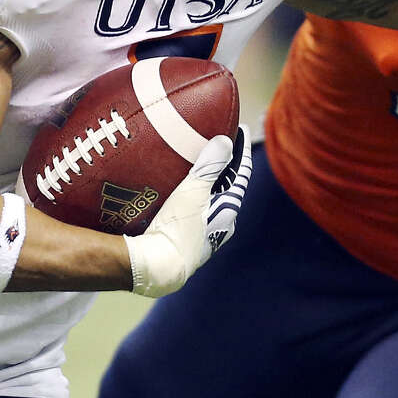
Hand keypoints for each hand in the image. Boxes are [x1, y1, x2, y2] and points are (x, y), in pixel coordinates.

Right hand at [123, 132, 248, 296]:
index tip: (241, 130)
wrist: (156, 267)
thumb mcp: (193, 192)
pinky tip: (179, 191)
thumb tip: (226, 141)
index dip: (241, 150)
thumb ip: (209, 166)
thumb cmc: (176, 228)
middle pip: (228, 186)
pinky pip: (196, 210)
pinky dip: (193, 195)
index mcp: (229, 210)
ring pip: (211, 199)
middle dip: (223, 164)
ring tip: (197, 163)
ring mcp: (206, 233)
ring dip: (207, 181)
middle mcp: (222, 223)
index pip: (241, 173)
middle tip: (216, 142)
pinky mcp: (189, 240)